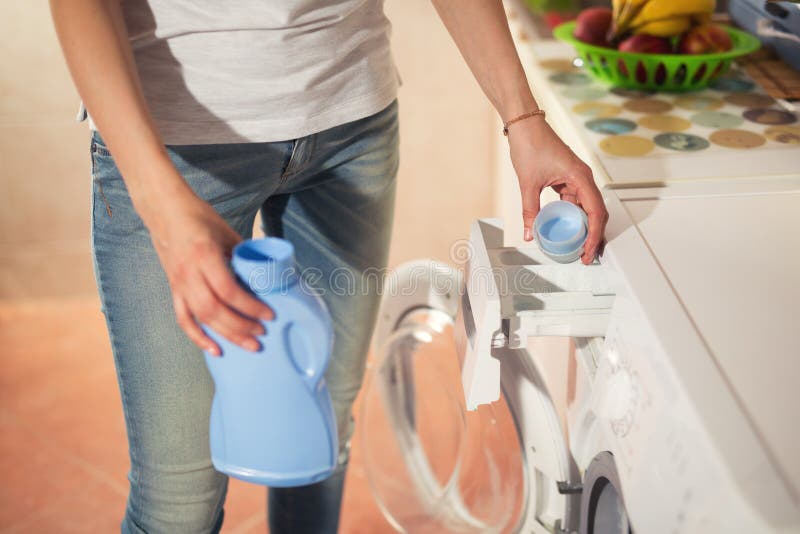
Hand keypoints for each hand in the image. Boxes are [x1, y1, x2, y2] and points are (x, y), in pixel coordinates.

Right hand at [145, 191, 273, 355]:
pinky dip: (198, 337)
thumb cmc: (199, 217)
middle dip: (240, 327)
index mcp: (205, 256)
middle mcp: (189, 273)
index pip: (227, 290)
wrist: (164, 211)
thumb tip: (265, 275)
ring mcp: (179, 283)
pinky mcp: (173, 289)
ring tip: (249, 345)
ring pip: (201, 318)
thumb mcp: (226, 232)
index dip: (249, 306)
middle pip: (214, 310)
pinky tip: (215, 349)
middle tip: (262, 334)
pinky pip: (184, 318)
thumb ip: (243, 255)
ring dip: (226, 335)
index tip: (269, 313)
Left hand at [507, 116, 607, 264]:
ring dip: (583, 227)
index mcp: (579, 176)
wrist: (524, 125)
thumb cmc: (530, 145)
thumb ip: (530, 210)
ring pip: (585, 207)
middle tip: (585, 256)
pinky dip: (572, 215)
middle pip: (595, 211)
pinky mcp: (567, 178)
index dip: (595, 234)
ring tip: (577, 246)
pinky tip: (566, 228)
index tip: (589, 251)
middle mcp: (583, 177)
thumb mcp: (528, 183)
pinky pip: (574, 200)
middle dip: (593, 235)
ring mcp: (576, 177)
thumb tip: (530, 234)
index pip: (595, 211)